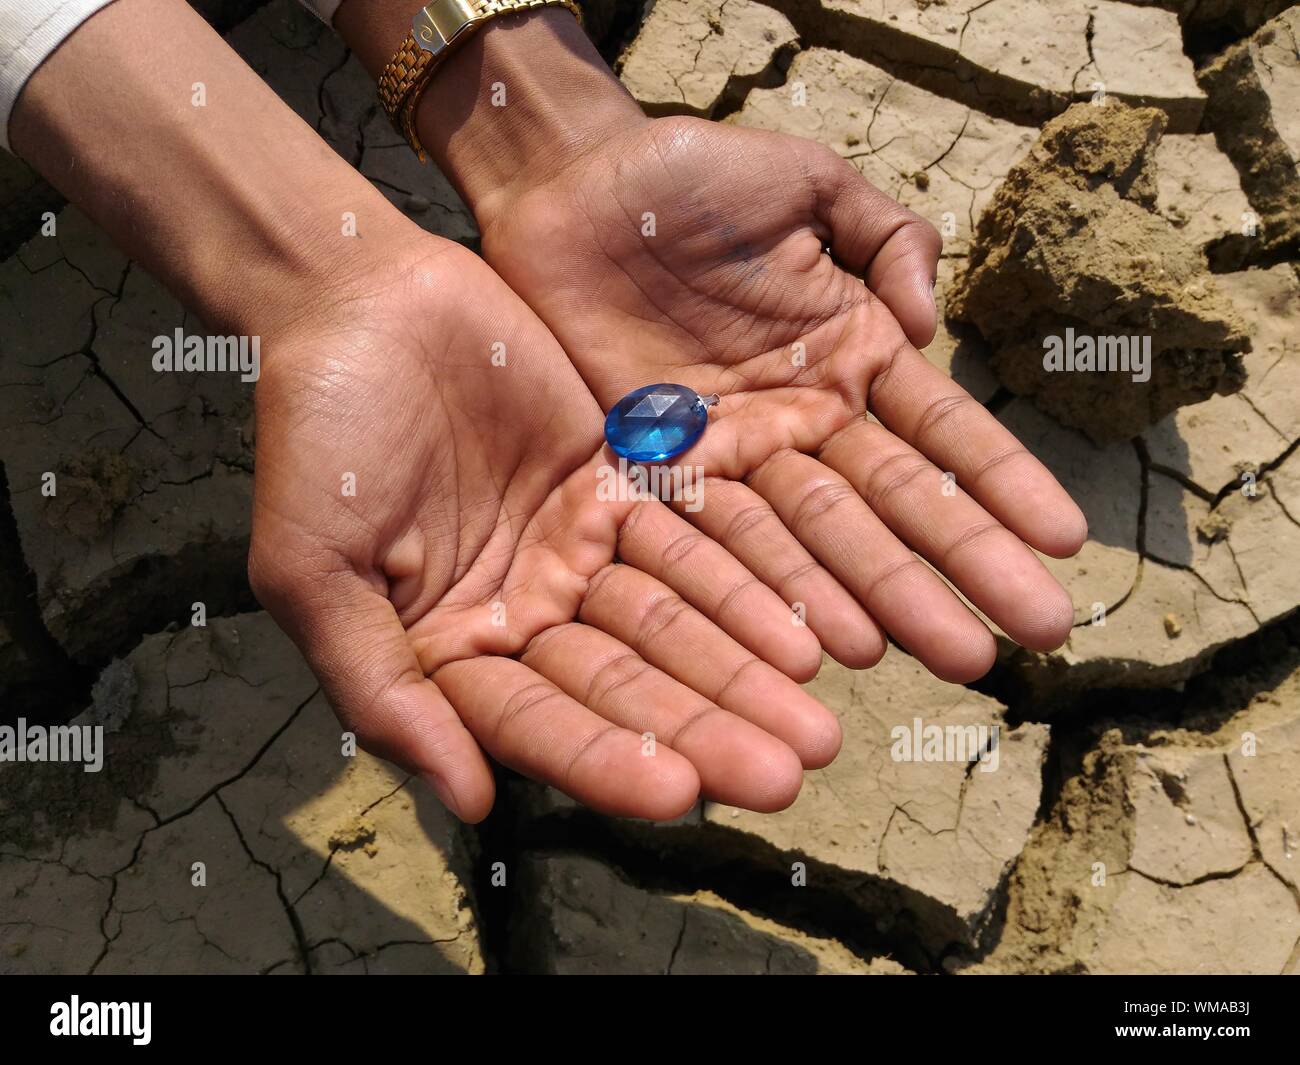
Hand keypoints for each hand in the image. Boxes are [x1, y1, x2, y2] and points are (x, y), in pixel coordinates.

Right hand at [248, 234, 838, 822]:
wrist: (363, 300)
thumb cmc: (316, 434)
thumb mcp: (316, 567)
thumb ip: (383, 684)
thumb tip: (466, 800)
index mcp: (449, 651)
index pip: (536, 722)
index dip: (606, 758)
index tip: (679, 794)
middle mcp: (523, 614)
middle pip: (625, 683)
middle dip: (705, 728)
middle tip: (790, 774)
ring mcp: (576, 549)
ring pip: (672, 619)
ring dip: (743, 669)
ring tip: (818, 719)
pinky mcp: (618, 485)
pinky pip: (690, 535)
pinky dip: (743, 578)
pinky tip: (803, 625)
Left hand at [474, 116, 1088, 682]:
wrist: (571, 190)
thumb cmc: (692, 177)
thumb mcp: (806, 182)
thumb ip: (884, 237)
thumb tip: (933, 323)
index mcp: (850, 352)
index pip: (941, 428)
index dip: (1002, 481)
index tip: (1065, 539)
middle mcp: (803, 417)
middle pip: (896, 501)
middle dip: (968, 564)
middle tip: (1041, 633)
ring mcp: (735, 452)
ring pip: (822, 536)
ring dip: (887, 596)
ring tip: (958, 656)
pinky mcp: (660, 470)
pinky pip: (723, 535)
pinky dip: (774, 590)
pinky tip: (831, 643)